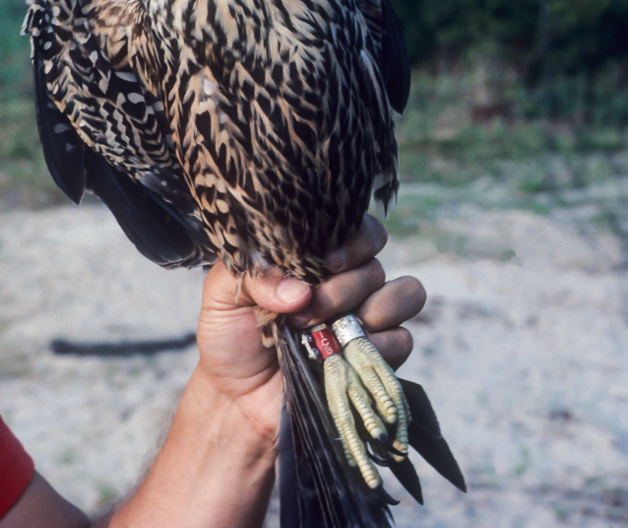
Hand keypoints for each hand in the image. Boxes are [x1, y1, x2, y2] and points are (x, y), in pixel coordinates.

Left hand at [193, 215, 425, 441]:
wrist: (238, 398)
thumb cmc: (231, 338)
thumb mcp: (224, 295)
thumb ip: (253, 275)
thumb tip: (299, 290)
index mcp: (316, 261)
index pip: (359, 229)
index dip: (353, 239)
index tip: (324, 262)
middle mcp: (348, 284)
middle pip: (375, 266)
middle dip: (341, 288)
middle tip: (304, 311)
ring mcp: (366, 320)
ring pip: (404, 294)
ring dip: (369, 310)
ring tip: (326, 331)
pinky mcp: (377, 357)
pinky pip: (402, 339)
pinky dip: (376, 346)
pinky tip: (340, 356)